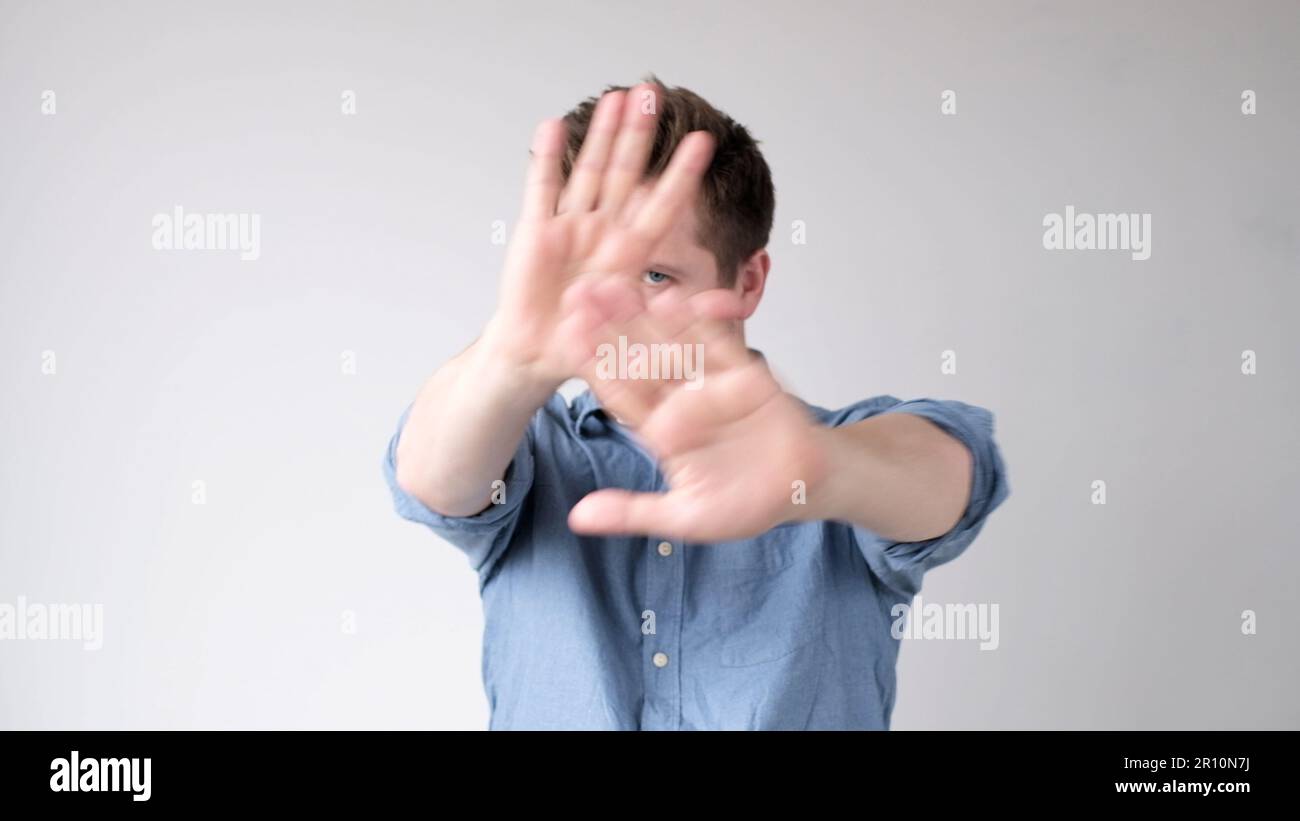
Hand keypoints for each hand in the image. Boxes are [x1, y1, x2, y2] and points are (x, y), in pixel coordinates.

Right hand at [485, 83, 716, 387]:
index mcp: (631, 253)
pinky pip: (541, 190)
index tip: (703, 143)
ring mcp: (570, 228)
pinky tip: (552, 127)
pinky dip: (545, 160)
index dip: (680, 175)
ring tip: (615, 98)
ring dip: (601, 135)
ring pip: (589, 172)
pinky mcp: (535, 233)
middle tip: (653, 95)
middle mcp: (603, 232)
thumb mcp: (643, 332)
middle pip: (625, 175)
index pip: (662, 206)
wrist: (539, 353)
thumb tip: (739, 303)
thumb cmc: (589, 343)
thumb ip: (690, 315)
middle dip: (638, 136)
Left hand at [561, 281, 833, 541]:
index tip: (565, 339)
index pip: (620, 395)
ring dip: (644, 316)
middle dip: (609, 328)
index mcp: (659, 433)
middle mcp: (679, 402)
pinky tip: (671, 300)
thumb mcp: (686, 518)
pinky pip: (717, 344)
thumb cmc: (749, 504)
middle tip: (578, 293)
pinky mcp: (743, 373)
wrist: (808, 487)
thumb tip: (577, 519)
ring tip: (615, 285)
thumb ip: (633, 513)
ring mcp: (710, 385)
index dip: (594, 366)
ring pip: (671, 344)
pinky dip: (697, 324)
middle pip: (639, 360)